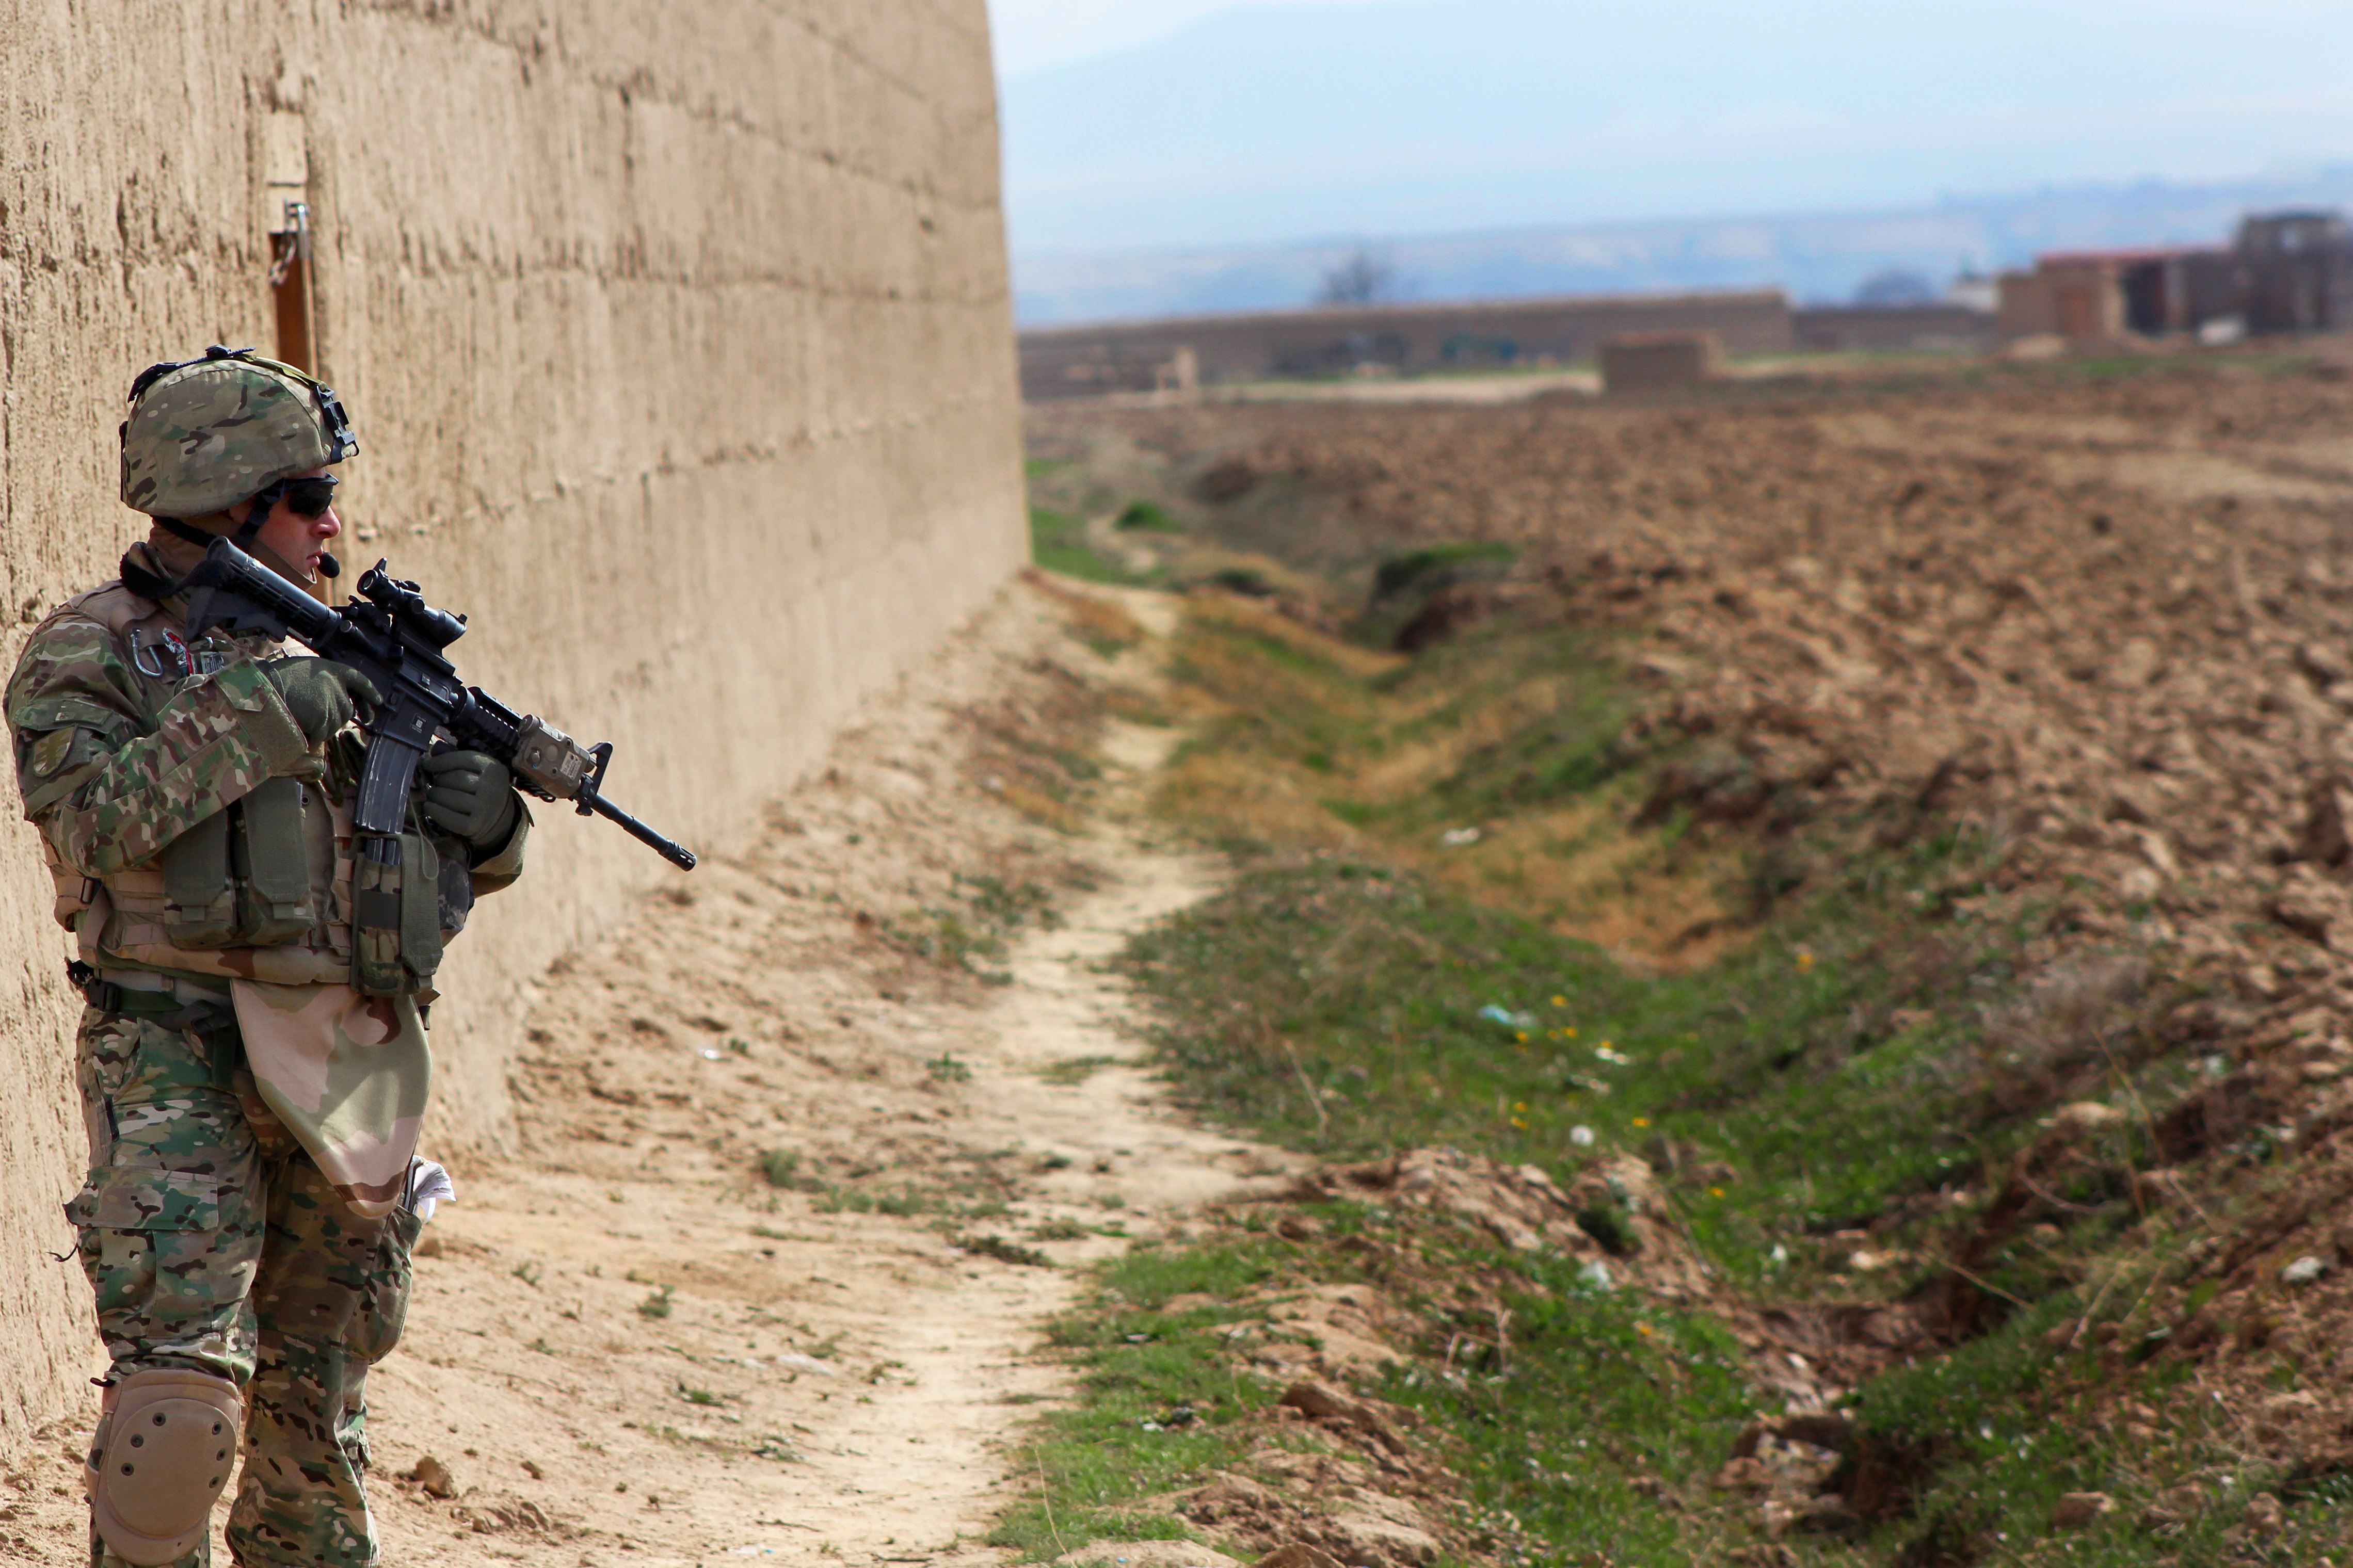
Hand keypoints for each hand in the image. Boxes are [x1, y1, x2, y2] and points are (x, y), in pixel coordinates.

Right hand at [262, 658, 380, 743]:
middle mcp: (338, 687)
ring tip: (298, 716)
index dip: (369, 691)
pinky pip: (321, 735)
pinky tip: (296, 726)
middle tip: (310, 714)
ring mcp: (333, 704)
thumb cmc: (276, 679)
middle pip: (347, 710)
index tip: (378, 701)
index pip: (359, 680)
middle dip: (333, 717)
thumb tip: (328, 701)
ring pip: (334, 725)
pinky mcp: (325, 720)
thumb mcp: (304, 672)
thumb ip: (321, 683)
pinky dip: (310, 736)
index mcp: (333, 670)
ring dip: (320, 727)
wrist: (262, 689)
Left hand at [418, 750, 518, 848]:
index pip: (459, 759)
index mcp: (492, 767)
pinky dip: (434, 811)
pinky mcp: (474, 825)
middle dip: (438, 781)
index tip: (427, 764)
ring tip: (434, 795)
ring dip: (433, 796)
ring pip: (446, 797)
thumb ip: (455, 758)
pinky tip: (430, 807)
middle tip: (436, 784)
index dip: (438, 761)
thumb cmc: (480, 786)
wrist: (498, 815)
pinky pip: (447, 817)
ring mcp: (483, 808)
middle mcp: (490, 787)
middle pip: (451, 779)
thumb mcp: (476, 768)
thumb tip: (431, 752)